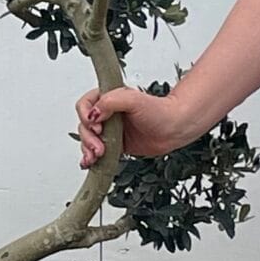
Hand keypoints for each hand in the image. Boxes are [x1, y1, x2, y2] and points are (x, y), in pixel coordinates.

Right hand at [76, 86, 192, 168]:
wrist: (175, 129)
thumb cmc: (160, 111)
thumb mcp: (134, 100)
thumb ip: (110, 101)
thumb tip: (94, 113)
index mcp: (108, 98)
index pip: (85, 104)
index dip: (86, 116)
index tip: (96, 125)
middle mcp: (107, 113)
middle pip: (84, 125)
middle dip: (88, 137)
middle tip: (99, 146)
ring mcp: (110, 130)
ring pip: (88, 139)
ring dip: (88, 149)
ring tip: (97, 156)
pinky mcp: (115, 145)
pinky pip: (97, 151)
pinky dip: (91, 157)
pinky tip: (91, 162)